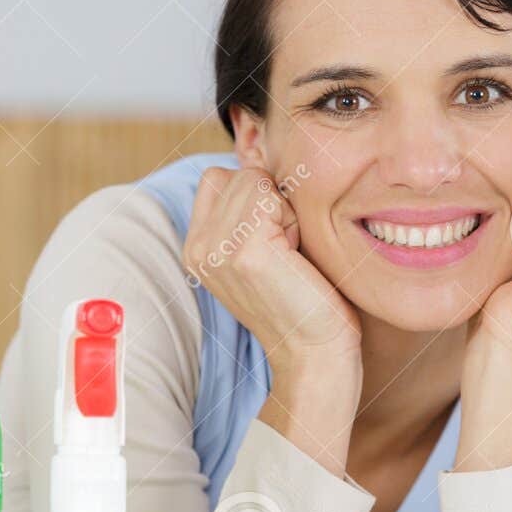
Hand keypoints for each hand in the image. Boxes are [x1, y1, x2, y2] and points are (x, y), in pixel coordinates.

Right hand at [185, 166, 362, 473]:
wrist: (315, 354)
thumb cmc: (305, 301)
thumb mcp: (265, 250)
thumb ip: (249, 212)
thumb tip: (260, 156)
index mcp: (196, 247)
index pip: (219, 177)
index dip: (258, 198)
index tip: (276, 244)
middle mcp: (196, 247)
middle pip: (238, 174)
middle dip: (272, 202)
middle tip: (286, 253)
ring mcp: (214, 248)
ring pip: (254, 180)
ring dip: (284, 210)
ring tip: (290, 256)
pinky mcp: (242, 250)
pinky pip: (269, 193)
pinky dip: (291, 218)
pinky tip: (295, 258)